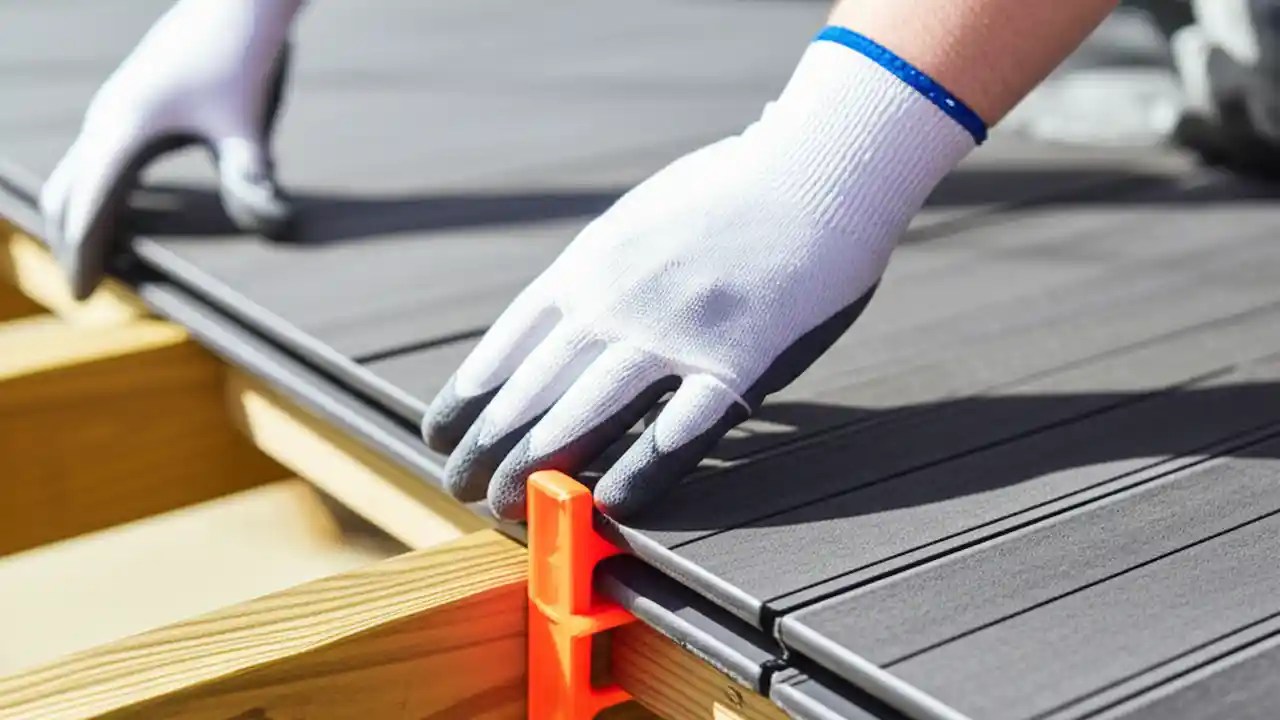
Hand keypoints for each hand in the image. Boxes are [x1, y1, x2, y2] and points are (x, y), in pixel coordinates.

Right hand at [40, 0, 301, 299]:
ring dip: (80, 222)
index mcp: (125, 128)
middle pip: (68, 194)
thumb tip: (270, 223)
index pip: (89, 204)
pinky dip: (96, 198)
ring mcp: (112, 112)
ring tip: (99, 267)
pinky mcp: (127, 108)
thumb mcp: (249, 123)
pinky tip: (122, 223)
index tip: (83, 296)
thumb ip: (252, 175)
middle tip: (84, 296)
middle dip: (71, 244)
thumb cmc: (241, 59)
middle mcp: (106, 119)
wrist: (235, 4)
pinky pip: (95, 162)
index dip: (83, 252)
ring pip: (76, 176)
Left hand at [423, 35, 979, 519]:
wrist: (816, 169)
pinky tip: (610, 505)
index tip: (440, 435)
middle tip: (463, 489)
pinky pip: (681, 432)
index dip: (467, 400)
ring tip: (508, 507)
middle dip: (488, 450)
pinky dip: (641, 473)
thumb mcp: (638, 221)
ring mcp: (674, 333)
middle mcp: (616, 301)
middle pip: (531, 392)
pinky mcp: (739, 363)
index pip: (504, 347)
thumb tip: (563, 321)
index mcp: (589, 266)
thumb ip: (597, 274)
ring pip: (585, 416)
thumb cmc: (730, 192)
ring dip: (538, 471)